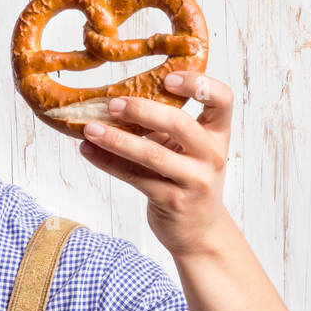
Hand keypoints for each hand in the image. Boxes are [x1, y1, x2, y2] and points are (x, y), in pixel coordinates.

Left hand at [78, 71, 232, 256]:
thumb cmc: (189, 180)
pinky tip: (87, 151)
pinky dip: (107, 162)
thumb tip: (117, 101)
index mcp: (217, 135)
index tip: (167, 78)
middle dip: (143, 110)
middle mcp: (211, 156)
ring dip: (116, 139)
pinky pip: (135, 177)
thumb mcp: (189, 150)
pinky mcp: (172, 201)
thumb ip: (166, 127)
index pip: (222, 100)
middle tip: (113, 103)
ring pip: (152, 154)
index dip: (198, 83)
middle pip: (180, 124)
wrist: (200, 232)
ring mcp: (194, 180)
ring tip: (90, 128)